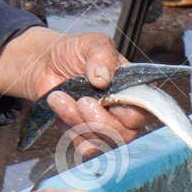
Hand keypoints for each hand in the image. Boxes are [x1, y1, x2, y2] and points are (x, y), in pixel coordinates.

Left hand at [0, 26, 153, 153]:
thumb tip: (103, 78)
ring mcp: (106, 126)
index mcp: (135, 89)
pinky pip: (85, 147)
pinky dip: (70, 130)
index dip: (130, 111)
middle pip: (126, 133)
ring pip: (103, 142)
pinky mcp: (86, 136)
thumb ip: (101, 56)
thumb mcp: (92, 44)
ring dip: (79, 121)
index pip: (146, 111)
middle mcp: (125, 112)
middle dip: (100, 120)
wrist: (45, 63)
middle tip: (82, 100)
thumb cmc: (74, 52)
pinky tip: (60, 107)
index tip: (108, 99)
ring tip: (61, 97)